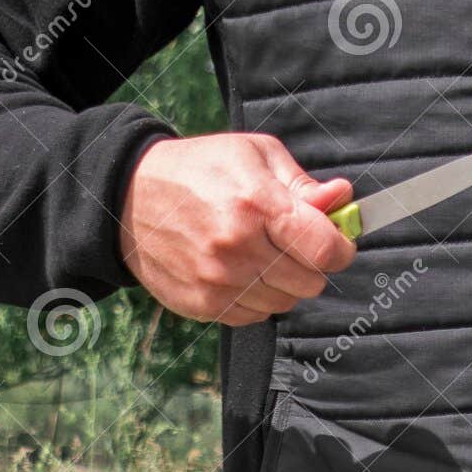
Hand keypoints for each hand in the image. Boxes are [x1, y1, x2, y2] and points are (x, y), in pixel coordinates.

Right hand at [119, 133, 355, 325]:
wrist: (129, 197)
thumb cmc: (200, 170)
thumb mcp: (254, 155)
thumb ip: (303, 184)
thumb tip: (343, 200)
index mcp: (255, 204)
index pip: (324, 248)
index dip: (341, 248)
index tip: (337, 242)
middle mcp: (237, 247)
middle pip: (311, 281)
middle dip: (312, 264)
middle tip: (292, 243)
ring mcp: (219, 281)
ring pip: (286, 303)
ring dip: (284, 283)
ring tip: (262, 254)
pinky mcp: (204, 306)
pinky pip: (257, 316)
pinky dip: (258, 298)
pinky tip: (241, 271)